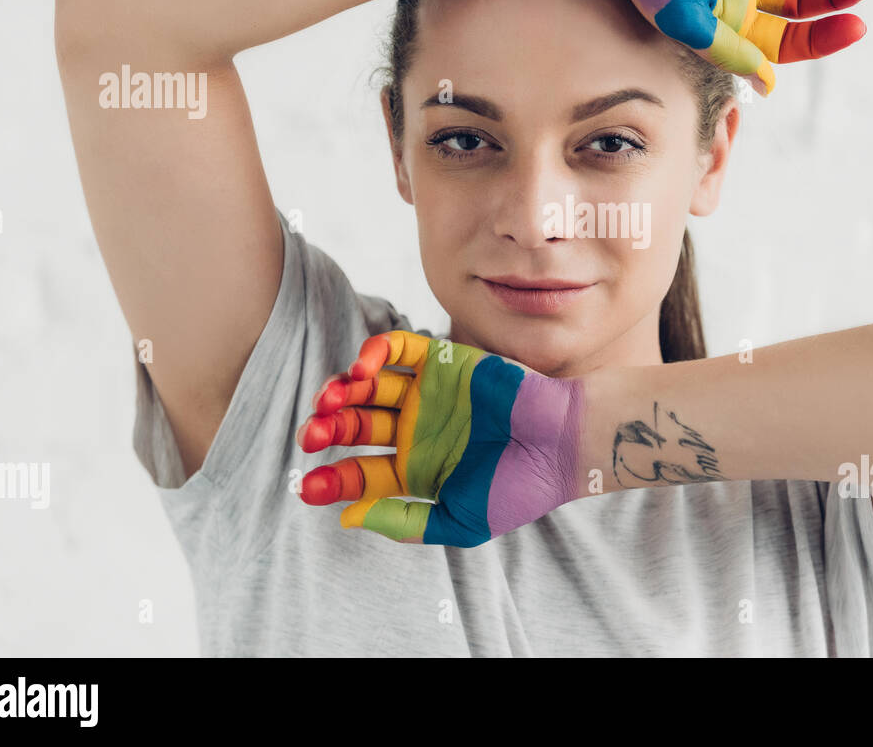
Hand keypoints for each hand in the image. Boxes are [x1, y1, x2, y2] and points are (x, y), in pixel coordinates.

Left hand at [295, 331, 585, 546]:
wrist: (562, 444)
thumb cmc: (520, 488)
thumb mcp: (460, 522)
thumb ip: (405, 522)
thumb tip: (347, 519)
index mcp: (415, 469)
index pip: (360, 472)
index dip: (330, 479)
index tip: (310, 486)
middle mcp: (414, 429)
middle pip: (356, 425)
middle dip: (328, 430)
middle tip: (313, 436)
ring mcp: (426, 393)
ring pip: (368, 386)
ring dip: (342, 391)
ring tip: (333, 401)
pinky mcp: (442, 359)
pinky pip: (398, 349)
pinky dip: (374, 354)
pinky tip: (363, 370)